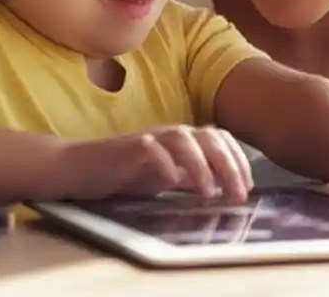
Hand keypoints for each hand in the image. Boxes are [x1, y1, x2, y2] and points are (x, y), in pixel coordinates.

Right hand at [63, 126, 253, 202]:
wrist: (82, 168)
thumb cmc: (125, 173)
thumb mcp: (166, 178)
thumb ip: (190, 179)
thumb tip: (221, 190)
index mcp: (183, 140)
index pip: (220, 139)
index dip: (237, 160)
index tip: (247, 187)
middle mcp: (171, 134)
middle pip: (209, 137)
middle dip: (229, 165)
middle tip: (237, 195)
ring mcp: (150, 138)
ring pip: (185, 139)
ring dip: (202, 166)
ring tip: (209, 193)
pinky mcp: (129, 147)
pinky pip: (153, 149)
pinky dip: (166, 164)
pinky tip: (172, 182)